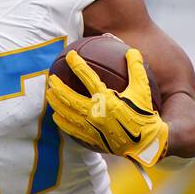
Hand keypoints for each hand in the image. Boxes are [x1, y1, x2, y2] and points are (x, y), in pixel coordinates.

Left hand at [47, 47, 168, 168]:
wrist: (145, 143)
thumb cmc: (144, 114)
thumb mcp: (143, 89)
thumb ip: (136, 68)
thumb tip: (131, 50)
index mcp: (107, 99)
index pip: (87, 77)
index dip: (77, 65)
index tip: (70, 56)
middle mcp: (96, 113)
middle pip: (69, 98)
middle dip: (58, 87)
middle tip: (51, 78)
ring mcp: (91, 127)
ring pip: (67, 113)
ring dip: (56, 103)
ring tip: (49, 94)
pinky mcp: (90, 138)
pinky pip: (71, 129)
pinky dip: (61, 122)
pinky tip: (56, 116)